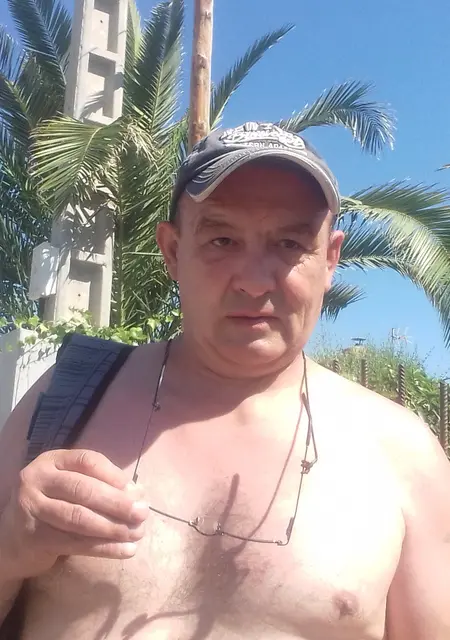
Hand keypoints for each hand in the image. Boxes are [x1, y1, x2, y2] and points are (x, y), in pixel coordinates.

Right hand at [0, 449, 147, 579]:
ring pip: (79, 518)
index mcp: (52, 461)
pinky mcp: (34, 537)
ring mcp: (32, 508)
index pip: (87, 461)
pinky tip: (126, 550)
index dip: (114, 475)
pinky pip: (75, 543)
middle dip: (117, 503)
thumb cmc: (52, 505)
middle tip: (143, 513)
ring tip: (138, 533)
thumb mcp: (69, 486)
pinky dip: (105, 548)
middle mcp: (37, 480)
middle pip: (84, 490)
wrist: (11, 538)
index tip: (136, 490)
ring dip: (113, 527)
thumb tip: (138, 493)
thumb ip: (99, 484)